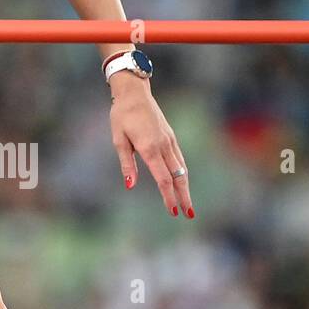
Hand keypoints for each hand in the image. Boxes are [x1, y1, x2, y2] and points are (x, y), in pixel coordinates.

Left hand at [109, 73, 193, 219]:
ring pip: (182, 169)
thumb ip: (127, 163)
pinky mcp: (171, 137)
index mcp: (149, 148)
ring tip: (188, 203)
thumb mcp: (118, 139)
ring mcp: (169, 141)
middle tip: (190, 215)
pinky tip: (181, 182)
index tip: (173, 211)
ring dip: (186, 187)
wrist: (134, 93)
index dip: (168, 196)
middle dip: (184, 197)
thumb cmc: (122, 116)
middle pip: (178, 177)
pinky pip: (179, 159)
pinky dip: (183, 174)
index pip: (163, 178)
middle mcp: (163, 146)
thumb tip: (130, 185)